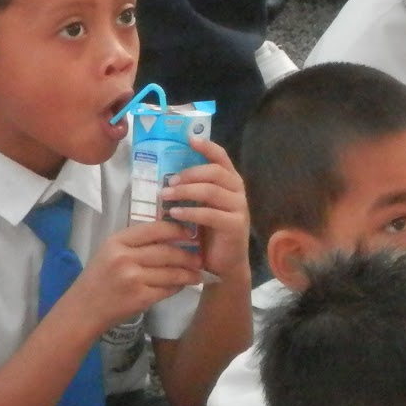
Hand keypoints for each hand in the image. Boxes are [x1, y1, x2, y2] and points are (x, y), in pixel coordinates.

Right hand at [69, 220, 204, 331]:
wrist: (84, 309)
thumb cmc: (98, 278)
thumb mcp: (110, 251)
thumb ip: (136, 242)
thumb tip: (171, 234)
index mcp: (117, 241)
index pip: (155, 229)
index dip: (177, 230)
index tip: (190, 233)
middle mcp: (125, 257)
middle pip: (167, 251)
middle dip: (188, 254)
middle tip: (200, 256)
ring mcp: (133, 278)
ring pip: (171, 271)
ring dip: (188, 273)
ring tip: (198, 273)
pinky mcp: (140, 298)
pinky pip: (167, 289)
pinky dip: (178, 286)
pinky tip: (183, 285)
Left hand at [161, 136, 250, 278]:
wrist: (223, 266)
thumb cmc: (209, 233)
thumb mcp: (201, 206)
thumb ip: (194, 190)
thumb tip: (168, 173)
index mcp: (230, 182)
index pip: (221, 158)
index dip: (207, 147)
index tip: (189, 140)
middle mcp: (237, 191)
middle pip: (214, 172)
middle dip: (189, 173)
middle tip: (169, 181)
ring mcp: (239, 208)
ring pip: (211, 190)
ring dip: (185, 191)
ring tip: (166, 196)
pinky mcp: (235, 226)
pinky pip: (210, 213)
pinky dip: (190, 212)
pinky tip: (175, 214)